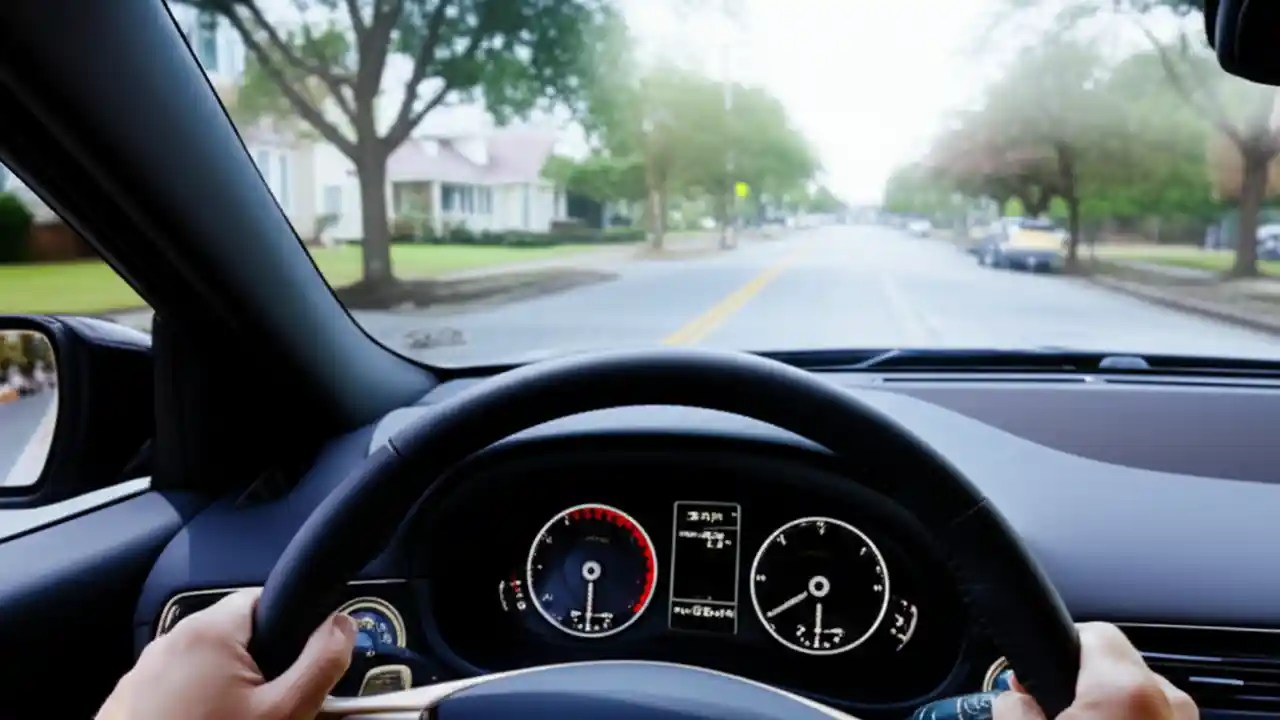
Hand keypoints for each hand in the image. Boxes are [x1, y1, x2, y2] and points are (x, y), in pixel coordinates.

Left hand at [97, 589, 355, 719]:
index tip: (292, 667)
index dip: (286, 630)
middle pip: (231, 636)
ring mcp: (139, 675)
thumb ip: (321, 663)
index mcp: (209, 632)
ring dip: (219, 688)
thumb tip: (343, 625)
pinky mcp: (124, 705)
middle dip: (254, 666)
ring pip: (200, 667)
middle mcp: (168, 643)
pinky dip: (187, 708)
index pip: (261, 598)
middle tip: (265, 709)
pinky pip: (169, 692)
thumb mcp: (283, 713)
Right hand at [995, 622, 1197, 718]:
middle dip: (1085, 686)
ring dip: (1114, 711)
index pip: (1094, 632)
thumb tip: (1013, 701)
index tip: (1040, 676)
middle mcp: (1171, 703)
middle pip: (1117, 667)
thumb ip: (1014, 708)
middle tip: (1056, 715)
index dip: (1059, 650)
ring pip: (1142, 699)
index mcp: (1126, 690)